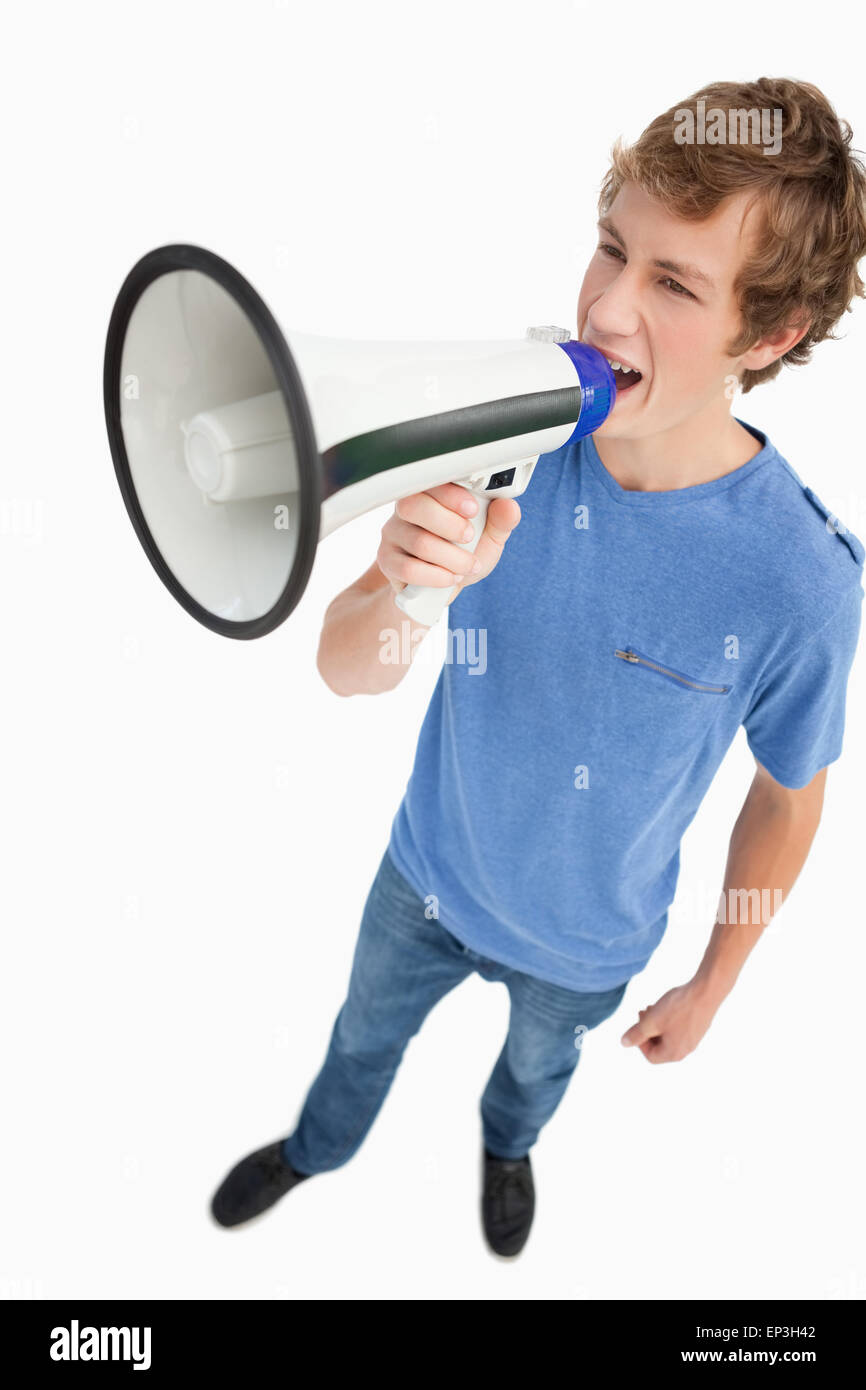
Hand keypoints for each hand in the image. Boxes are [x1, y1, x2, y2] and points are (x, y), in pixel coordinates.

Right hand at [377, 482, 520, 601]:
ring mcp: (393, 534)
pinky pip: (409, 568)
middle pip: (414, 506)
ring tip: (466, 565)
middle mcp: (407, 509)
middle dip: (450, 525)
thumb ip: (500, 521)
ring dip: (451, 558)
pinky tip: (450, 577)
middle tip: (469, 538)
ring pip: (418, 542)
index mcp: (431, 493)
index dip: (452, 494)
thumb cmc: (463, 553)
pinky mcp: (387, 560)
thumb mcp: (489, 537)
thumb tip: (509, 507)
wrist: (441, 586)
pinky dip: (436, 576)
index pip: (430, 481)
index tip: (473, 510)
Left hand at [620, 981, 719, 1062]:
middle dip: (648, 1030)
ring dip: (657, 1023)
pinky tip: (668, 1005)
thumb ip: (636, 1034)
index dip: (640, 1041)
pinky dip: (669, 1020)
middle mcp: (685, 1050)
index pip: (650, 1056)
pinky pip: (678, 1029)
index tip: (639, 1022)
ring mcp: (694, 1039)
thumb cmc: (678, 1007)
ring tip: (654, 1007)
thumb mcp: (651, 1021)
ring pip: (668, 1036)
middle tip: (644, 1012)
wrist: (706, 991)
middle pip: (659, 1046)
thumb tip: (624, 1043)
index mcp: (673, 1053)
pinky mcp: (698, 1027)